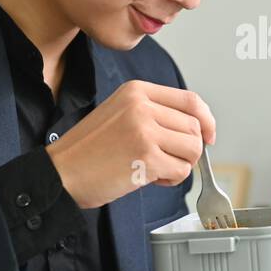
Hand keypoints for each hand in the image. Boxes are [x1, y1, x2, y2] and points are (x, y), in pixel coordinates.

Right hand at [45, 79, 215, 207]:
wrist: (61, 173)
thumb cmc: (88, 150)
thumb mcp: (120, 114)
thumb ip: (154, 113)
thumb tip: (196, 127)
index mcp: (136, 91)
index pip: (190, 101)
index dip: (206, 120)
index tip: (208, 136)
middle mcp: (142, 106)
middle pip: (195, 127)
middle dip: (189, 150)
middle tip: (166, 161)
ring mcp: (145, 131)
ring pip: (193, 148)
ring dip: (181, 165)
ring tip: (157, 170)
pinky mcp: (147, 157)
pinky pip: (181, 170)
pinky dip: (172, 179)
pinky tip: (150, 178)